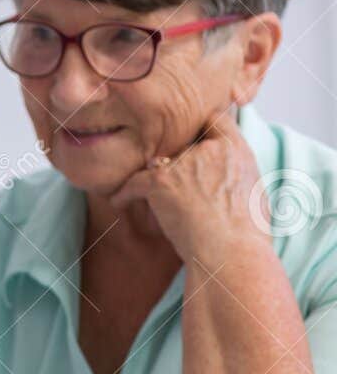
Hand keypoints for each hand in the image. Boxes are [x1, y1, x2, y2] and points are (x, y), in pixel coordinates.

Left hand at [109, 110, 265, 263]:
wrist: (231, 253)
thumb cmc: (246, 235)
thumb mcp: (254, 193)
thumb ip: (237, 174)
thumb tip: (230, 176)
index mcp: (237, 149)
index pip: (214, 119)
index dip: (198, 127)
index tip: (186, 136)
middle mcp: (210, 149)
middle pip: (179, 141)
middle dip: (170, 157)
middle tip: (159, 173)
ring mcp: (184, 163)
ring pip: (156, 163)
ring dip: (148, 177)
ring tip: (136, 190)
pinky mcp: (161, 180)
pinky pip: (133, 182)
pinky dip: (124, 193)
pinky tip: (118, 202)